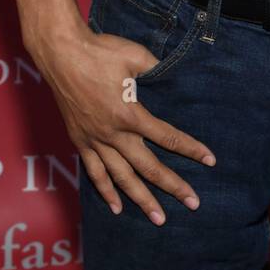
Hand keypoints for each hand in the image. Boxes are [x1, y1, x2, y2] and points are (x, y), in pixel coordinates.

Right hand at [32, 21, 215, 223]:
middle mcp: (113, 133)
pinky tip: (117, 207)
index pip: (168, 137)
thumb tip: (177, 75)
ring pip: (122, 178)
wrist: (60, 54)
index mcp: (129, 114)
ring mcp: (95, 140)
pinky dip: (106, 191)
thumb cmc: (99, 51)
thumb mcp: (135, 55)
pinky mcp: (80, 140)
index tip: (209, 160)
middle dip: (173, 186)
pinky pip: (94, 173)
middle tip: (193, 203)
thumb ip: (158, 70)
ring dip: (142, 199)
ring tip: (159, 218)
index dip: (190, 149)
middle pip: (149, 167)